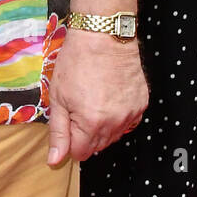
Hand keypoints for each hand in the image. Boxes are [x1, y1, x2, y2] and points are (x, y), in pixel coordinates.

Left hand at [46, 29, 147, 163]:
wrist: (103, 35)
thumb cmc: (76, 61)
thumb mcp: (58, 96)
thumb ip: (58, 132)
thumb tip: (55, 162)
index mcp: (91, 124)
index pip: (80, 153)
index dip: (70, 141)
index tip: (67, 121)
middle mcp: (115, 123)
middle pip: (98, 146)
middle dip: (85, 134)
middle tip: (78, 106)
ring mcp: (131, 114)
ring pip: (113, 135)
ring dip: (102, 126)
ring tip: (93, 99)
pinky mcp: (142, 103)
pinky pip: (127, 121)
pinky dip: (117, 115)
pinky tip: (109, 97)